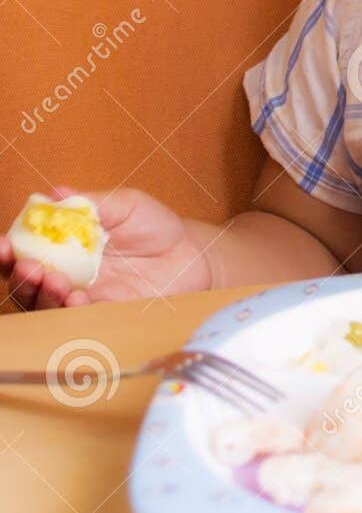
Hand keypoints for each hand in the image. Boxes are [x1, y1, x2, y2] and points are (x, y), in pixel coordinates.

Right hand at [0, 186, 213, 310]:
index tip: (3, 246)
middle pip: (28, 283)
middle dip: (21, 277)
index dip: (8, 251)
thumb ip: (91, 203)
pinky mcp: (105, 314)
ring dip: (43, 295)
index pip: (26, 249)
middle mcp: (66, 272)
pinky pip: (81, 319)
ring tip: (54, 280)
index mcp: (63, 243)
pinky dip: (74, 311)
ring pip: (48, 305)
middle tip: (29, 267)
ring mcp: (84, 295)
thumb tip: (55, 193)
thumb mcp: (125, 205)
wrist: (191, 254)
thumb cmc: (154, 225)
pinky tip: (78, 299)